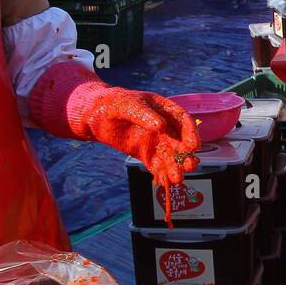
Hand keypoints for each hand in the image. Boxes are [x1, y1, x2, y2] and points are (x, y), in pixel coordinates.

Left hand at [74, 86, 200, 184]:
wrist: (92, 115)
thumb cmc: (111, 103)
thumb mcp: (127, 104)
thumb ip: (144, 114)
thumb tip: (161, 126)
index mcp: (164, 109)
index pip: (183, 120)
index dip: (191, 133)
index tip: (193, 146)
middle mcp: (164, 127)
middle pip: (180, 142)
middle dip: (186, 155)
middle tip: (190, 166)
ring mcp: (154, 142)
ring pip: (170, 156)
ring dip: (176, 167)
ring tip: (178, 178)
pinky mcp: (145, 154)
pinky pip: (156, 165)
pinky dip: (162, 173)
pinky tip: (165, 181)